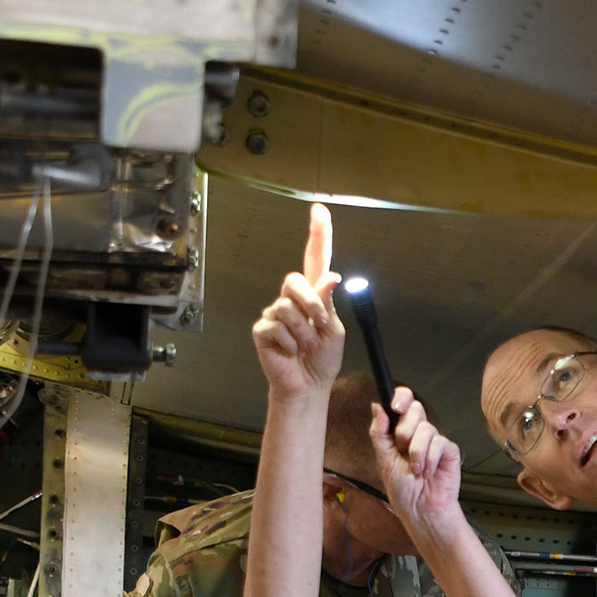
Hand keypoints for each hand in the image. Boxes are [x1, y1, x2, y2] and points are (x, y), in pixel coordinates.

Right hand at [250, 203, 343, 402]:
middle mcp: (292, 299)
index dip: (318, 235)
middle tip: (320, 326)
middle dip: (311, 304)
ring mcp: (274, 313)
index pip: (315, 259)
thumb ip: (329, 303)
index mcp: (314, 295)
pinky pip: (276, 327)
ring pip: (287, 308)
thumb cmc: (322, 358)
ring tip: (306, 347)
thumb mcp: (334, 329)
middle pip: (294, 280)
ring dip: (304, 333)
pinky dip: (290, 343)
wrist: (309, 385)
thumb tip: (331, 276)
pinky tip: (291, 352)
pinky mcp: (262, 329)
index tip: (320, 211)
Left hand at [367, 387, 465, 547]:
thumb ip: (379, 432)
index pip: (402, 403)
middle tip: (403, 449)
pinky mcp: (448, 451)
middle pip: (415, 409)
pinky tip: (428, 471)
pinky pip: (440, 442)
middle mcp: (417, 433)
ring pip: (426, 428)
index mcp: (400, 432)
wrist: (420, 509)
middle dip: (405, 431)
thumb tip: (377, 406)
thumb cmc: (403, 490)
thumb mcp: (384, 459)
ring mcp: (434, 441)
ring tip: (416, 470)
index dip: (400, 398)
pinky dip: (430, 459)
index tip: (394, 407)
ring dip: (416, 452)